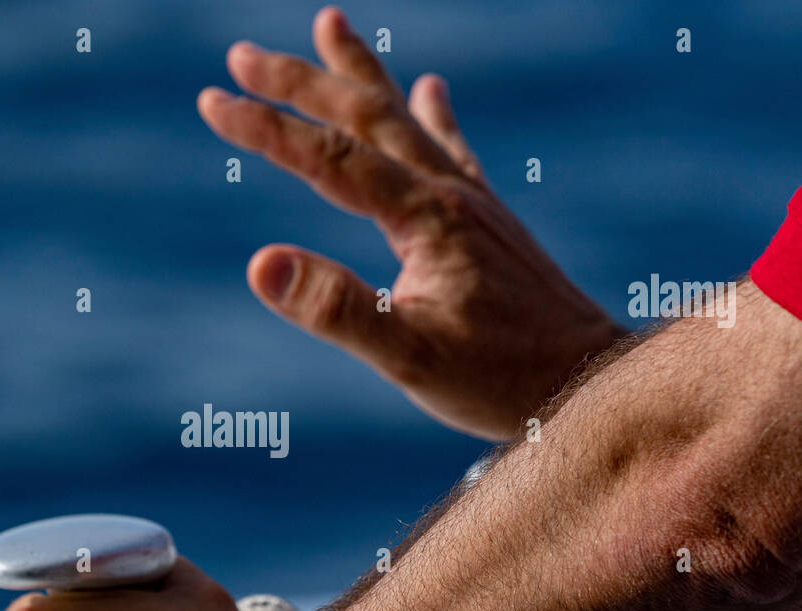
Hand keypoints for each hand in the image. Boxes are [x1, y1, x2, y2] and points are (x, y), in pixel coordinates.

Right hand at [197, 6, 621, 439]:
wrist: (590, 383)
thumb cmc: (499, 381)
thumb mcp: (407, 357)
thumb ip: (335, 309)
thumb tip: (260, 262)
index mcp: (424, 218)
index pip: (329, 158)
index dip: (266, 129)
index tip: (212, 102)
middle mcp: (450, 193)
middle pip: (365, 118)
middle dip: (299, 82)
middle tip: (240, 54)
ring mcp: (474, 201)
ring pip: (405, 119)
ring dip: (360, 74)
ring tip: (330, 23)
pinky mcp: (491, 220)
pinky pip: (452, 149)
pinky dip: (433, 114)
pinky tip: (431, 89)